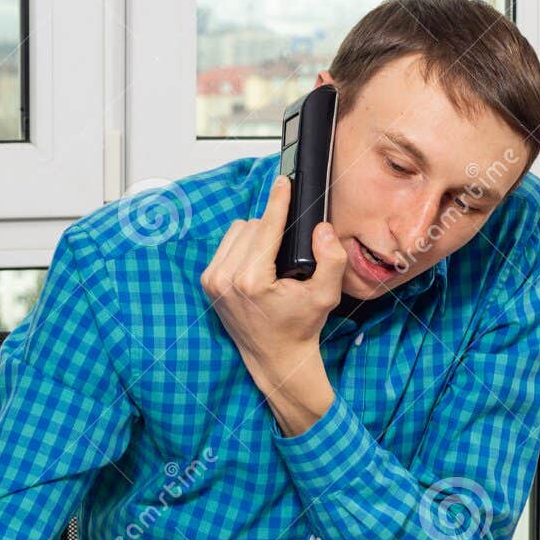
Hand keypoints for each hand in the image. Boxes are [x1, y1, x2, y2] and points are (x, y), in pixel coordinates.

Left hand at [200, 175, 347, 432]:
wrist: (276, 357)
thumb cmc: (300, 327)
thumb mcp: (326, 295)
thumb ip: (331, 260)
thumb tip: (321, 229)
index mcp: (251, 280)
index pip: (265, 227)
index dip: (278, 202)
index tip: (283, 181)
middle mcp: (225, 279)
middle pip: (251, 225)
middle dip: (272, 226)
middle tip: (289, 243)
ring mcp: (213, 282)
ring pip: (236, 232)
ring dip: (256, 233)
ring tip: (273, 252)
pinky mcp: (208, 283)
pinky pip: (226, 245)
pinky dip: (243, 245)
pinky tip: (257, 257)